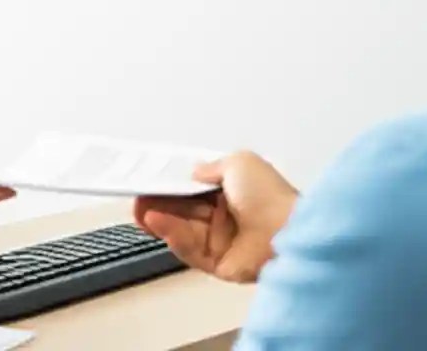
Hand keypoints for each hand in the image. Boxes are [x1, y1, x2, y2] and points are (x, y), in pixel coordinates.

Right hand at [134, 151, 297, 282]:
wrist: (288, 232)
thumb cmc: (272, 198)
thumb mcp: (240, 162)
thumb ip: (211, 166)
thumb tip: (195, 171)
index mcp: (233, 192)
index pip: (193, 188)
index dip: (171, 184)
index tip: (151, 180)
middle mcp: (227, 216)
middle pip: (182, 210)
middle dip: (158, 202)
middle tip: (137, 194)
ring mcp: (222, 241)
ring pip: (181, 230)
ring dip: (159, 219)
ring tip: (140, 208)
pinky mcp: (218, 263)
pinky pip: (188, 249)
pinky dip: (170, 235)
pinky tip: (157, 222)